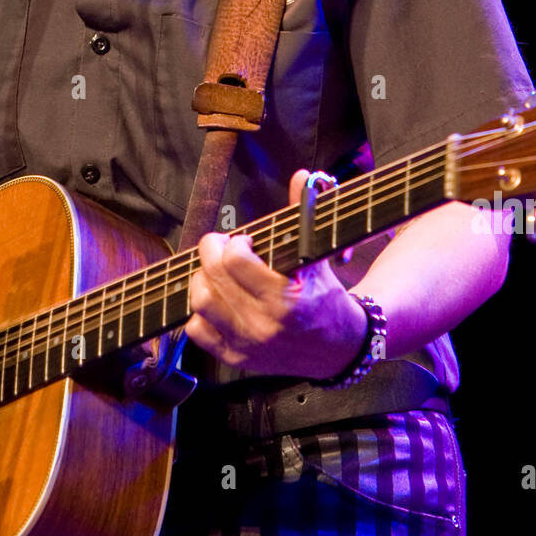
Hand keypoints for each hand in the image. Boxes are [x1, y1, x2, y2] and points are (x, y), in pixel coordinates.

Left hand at [184, 169, 368, 378]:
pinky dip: (200, 312)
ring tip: (218, 273)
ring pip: (200, 302)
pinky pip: (197, 330)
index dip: (236, 241)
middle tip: (222, 246)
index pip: (235, 259)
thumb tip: (301, 177)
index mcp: (286, 298)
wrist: (338, 348)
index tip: (246, 240)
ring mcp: (247, 344)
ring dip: (203, 279)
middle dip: (212, 250)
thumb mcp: (320, 255)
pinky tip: (218, 299)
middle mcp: (263, 324)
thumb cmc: (326, 296)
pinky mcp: (236, 358)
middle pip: (212, 275)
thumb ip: (307, 214)